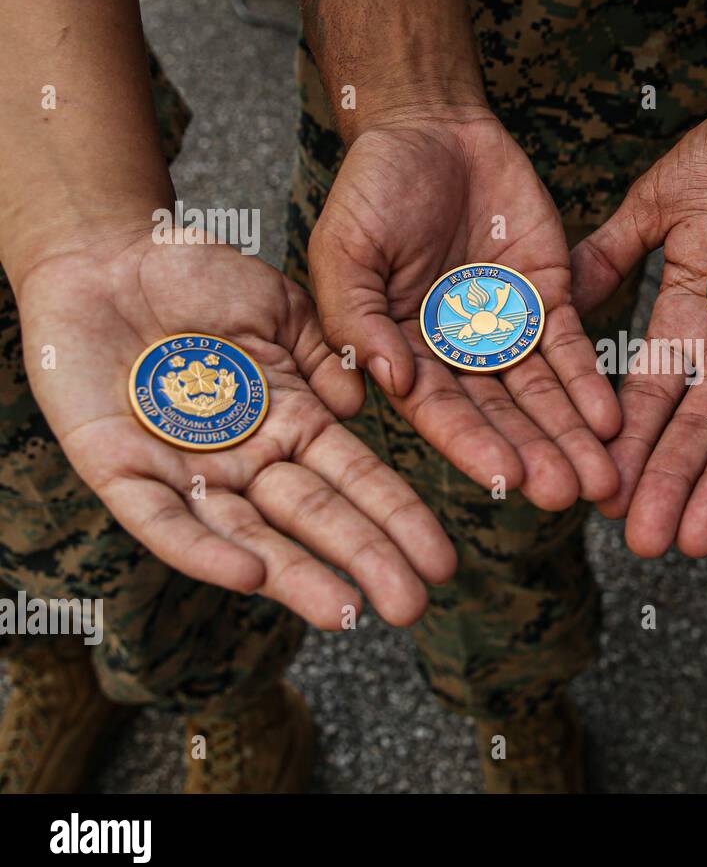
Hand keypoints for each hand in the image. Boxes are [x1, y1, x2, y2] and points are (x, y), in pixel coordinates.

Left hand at [16, 231, 454, 628]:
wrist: (107, 254)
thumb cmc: (196, 274)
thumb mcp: (280, 307)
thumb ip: (325, 355)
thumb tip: (360, 405)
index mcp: (293, 422)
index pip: (356, 481)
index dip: (398, 519)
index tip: (440, 561)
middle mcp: (247, 457)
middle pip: (314, 517)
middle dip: (364, 561)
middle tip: (410, 607)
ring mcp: (186, 469)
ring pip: (247, 534)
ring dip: (295, 576)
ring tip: (344, 613)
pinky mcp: (119, 469)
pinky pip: (162, 521)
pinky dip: (202, 550)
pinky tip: (249, 575)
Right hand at [308, 109, 619, 511]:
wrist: (432, 126)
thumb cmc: (373, 187)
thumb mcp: (344, 249)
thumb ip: (356, 319)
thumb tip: (388, 385)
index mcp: (403, 353)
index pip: (440, 411)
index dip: (473, 444)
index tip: (505, 480)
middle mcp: (458, 354)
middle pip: (501, 414)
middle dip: (536, 454)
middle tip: (570, 493)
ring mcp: (506, 329)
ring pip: (544, 393)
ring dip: (572, 435)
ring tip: (603, 477)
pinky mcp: (548, 298)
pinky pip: (572, 346)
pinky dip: (591, 382)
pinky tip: (610, 420)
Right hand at [571, 105, 706, 556]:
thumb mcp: (664, 198)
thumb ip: (615, 248)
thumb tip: (555, 289)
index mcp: (685, 322)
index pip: (646, 398)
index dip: (623, 446)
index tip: (593, 493)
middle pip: (695, 433)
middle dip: (669, 489)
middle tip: (644, 546)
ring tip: (697, 541)